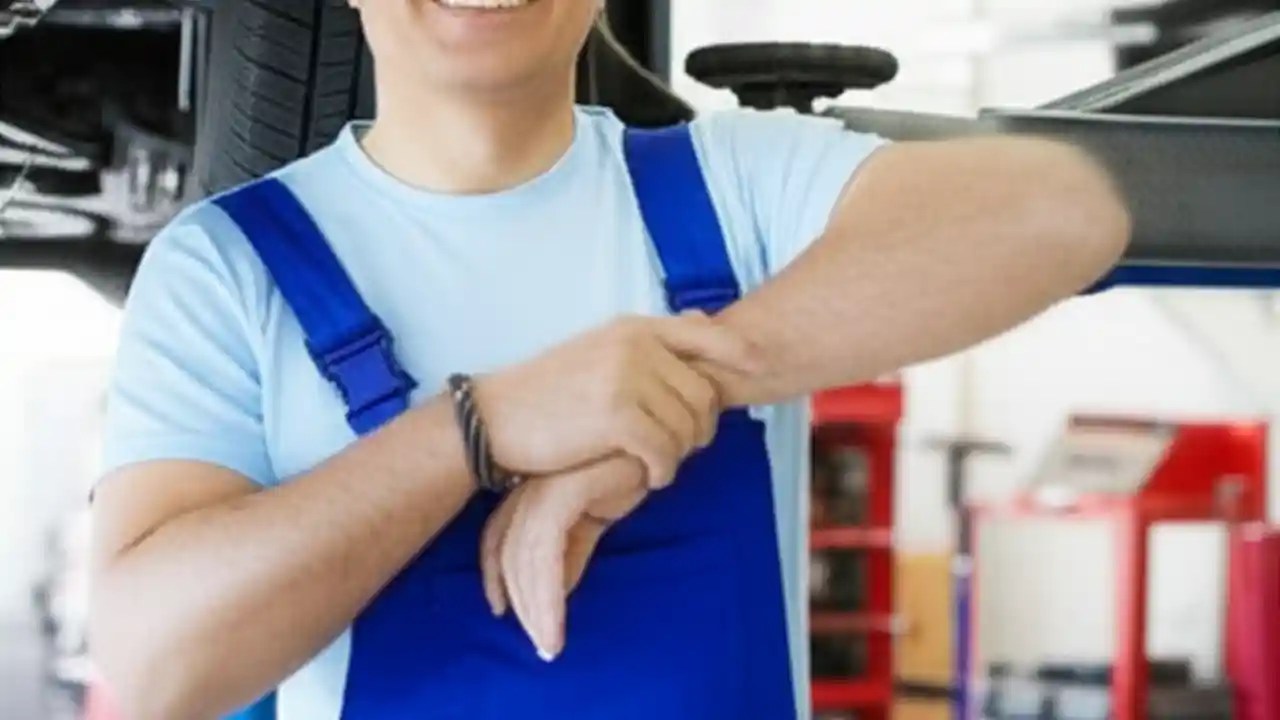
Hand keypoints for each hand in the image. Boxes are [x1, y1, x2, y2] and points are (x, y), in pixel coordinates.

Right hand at [476, 313, 756, 488]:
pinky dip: (661, 470)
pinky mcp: (616, 415)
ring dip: (678, 454)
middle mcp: (633, 345)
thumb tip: (702, 320)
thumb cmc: (546, 394)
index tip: (758, 366)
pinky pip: (665, 451)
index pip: (702, 332)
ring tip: (654, 463)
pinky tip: (645, 475)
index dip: (736, 350)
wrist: (493, 419)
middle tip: (675, 449)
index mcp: (631, 328)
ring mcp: (625, 377)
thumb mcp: (597, 352)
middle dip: (698, 428)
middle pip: (703, 393)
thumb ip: (646, 344)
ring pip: (688, 426)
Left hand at [479, 456, 646, 659]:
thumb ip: (573, 549)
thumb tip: (557, 590)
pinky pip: (546, 554)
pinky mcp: (566, 492)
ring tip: (550, 644)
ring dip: (535, 608)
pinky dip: (548, 596)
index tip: (503, 610)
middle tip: (541, 643)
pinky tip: (557, 626)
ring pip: (524, 559)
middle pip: (508, 553)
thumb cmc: (627, 470)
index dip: (497, 577)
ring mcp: (546, 487)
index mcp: (532, 490)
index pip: (499, 538)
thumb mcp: (595, 517)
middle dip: (522, 602)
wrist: (657, 440)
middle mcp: (531, 487)